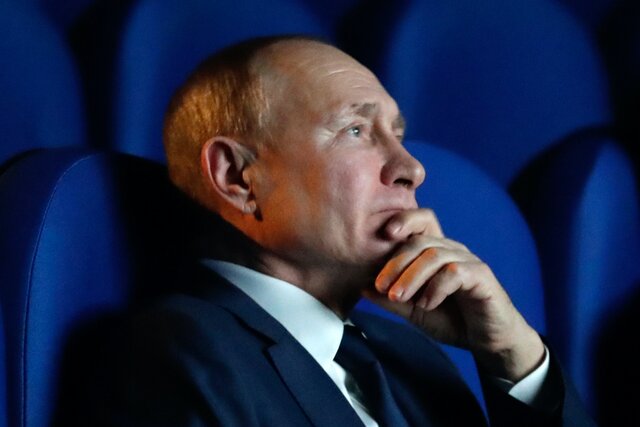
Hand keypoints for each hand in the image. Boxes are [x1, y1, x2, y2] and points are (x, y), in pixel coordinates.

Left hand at [364, 208, 544, 380]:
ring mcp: (468, 261)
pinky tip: (427, 305)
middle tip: (382, 286)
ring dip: (411, 277)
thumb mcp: (414, 311)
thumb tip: (363, 287)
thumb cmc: (452, 321)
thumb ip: (392, 299)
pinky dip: (435, 288)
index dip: (404, 219)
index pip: (422, 221)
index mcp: (436, 252)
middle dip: (396, 262)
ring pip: (435, 255)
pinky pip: (454, 272)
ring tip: (400, 299)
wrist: (488, 342)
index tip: (383, 234)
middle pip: (420, 240)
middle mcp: (452, 250)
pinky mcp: (481, 277)